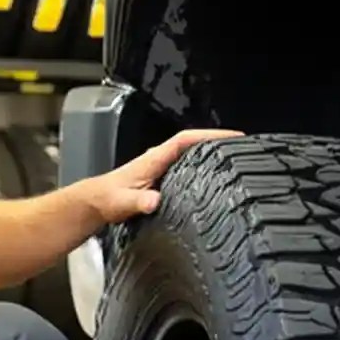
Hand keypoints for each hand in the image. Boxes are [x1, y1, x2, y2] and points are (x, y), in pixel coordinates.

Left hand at [89, 128, 244, 222]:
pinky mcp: (162, 179)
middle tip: (245, 148)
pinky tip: (215, 179)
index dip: (210, 135)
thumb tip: (154, 201)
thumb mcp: (122, 203)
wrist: (94, 205)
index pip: (187, 139)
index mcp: (155, 159)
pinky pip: (187, 168)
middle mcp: (160, 159)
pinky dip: (202, 168)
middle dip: (219, 142)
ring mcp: (162, 168)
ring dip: (212, 155)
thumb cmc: (106, 201)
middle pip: (195, 144)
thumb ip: (138, 202)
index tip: (234, 136)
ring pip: (192, 156)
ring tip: (237, 160)